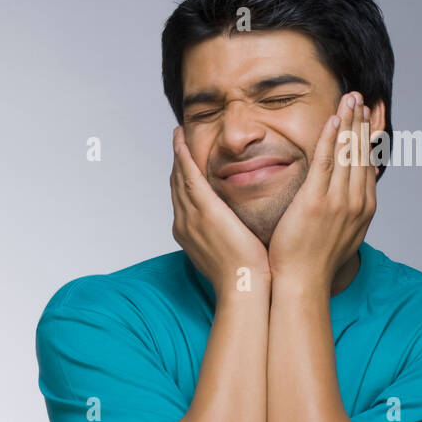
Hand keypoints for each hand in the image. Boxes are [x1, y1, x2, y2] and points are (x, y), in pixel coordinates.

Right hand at [170, 125, 269, 297]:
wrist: (244, 286)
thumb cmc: (244, 275)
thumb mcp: (232, 253)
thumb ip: (229, 236)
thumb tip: (238, 230)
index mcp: (190, 233)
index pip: (183, 200)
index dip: (182, 179)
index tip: (184, 164)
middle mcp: (184, 223)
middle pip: (176, 186)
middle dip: (176, 163)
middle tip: (177, 141)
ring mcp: (191, 216)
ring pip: (180, 177)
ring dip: (178, 154)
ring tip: (177, 135)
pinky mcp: (204, 210)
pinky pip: (189, 176)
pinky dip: (184, 157)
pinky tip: (182, 141)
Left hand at [267, 91, 376, 290]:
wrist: (303, 283)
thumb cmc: (315, 262)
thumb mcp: (341, 233)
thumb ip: (347, 211)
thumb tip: (349, 196)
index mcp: (364, 207)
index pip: (369, 162)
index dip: (370, 136)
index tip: (371, 114)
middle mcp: (357, 201)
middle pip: (362, 152)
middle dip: (362, 121)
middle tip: (361, 96)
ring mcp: (339, 201)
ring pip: (348, 152)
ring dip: (349, 122)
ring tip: (350, 98)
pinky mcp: (317, 201)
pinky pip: (327, 161)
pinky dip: (331, 138)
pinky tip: (333, 119)